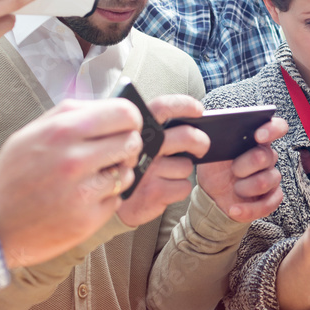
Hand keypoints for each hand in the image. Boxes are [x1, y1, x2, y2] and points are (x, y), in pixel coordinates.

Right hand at [0, 99, 142, 268]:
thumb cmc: (11, 175)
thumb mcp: (33, 132)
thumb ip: (73, 115)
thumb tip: (110, 107)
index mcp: (62, 131)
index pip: (125, 113)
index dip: (131, 119)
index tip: (125, 126)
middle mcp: (75, 160)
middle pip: (132, 141)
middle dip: (126, 146)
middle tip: (111, 154)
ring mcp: (82, 193)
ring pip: (128, 172)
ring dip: (116, 174)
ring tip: (90, 179)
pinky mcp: (88, 220)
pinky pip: (117, 199)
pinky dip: (105, 199)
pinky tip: (82, 200)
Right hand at [116, 95, 209, 227]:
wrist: (108, 204)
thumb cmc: (127, 168)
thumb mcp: (135, 143)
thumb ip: (154, 131)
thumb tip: (191, 121)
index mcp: (138, 131)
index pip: (162, 107)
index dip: (184, 104)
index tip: (198, 109)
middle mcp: (142, 148)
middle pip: (186, 136)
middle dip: (201, 142)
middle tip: (201, 147)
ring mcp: (148, 171)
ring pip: (186, 166)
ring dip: (181, 171)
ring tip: (163, 175)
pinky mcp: (154, 193)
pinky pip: (184, 187)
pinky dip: (178, 189)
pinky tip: (162, 189)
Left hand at [197, 117, 287, 221]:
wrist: (211, 197)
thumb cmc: (214, 169)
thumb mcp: (212, 151)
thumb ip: (221, 138)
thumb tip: (221, 130)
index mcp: (257, 140)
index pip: (277, 127)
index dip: (272, 129)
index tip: (258, 136)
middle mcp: (267, 157)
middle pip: (267, 156)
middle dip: (246, 165)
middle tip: (233, 170)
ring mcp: (271, 178)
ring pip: (268, 180)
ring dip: (246, 187)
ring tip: (234, 189)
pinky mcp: (270, 198)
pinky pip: (269, 204)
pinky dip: (249, 209)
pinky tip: (234, 209)